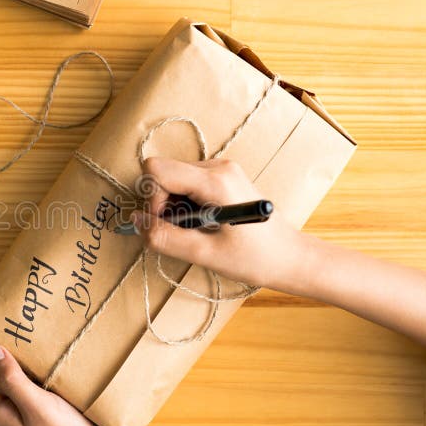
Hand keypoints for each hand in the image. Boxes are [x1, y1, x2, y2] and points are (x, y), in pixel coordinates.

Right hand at [132, 157, 307, 290]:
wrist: (290, 257)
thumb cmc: (254, 259)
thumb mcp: (205, 253)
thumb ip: (165, 237)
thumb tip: (135, 221)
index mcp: (215, 180)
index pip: (157, 169)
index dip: (151, 199)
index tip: (165, 223)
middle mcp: (218, 166)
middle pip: (164, 173)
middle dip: (162, 205)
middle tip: (182, 232)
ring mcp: (221, 169)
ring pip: (173, 179)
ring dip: (174, 207)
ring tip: (197, 230)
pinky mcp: (223, 176)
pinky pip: (187, 183)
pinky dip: (186, 204)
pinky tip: (204, 223)